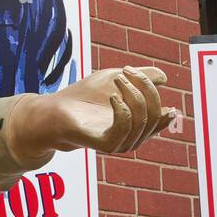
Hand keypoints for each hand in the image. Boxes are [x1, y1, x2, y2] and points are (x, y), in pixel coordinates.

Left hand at [7, 66, 178, 163]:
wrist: (52, 111)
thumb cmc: (82, 97)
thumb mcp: (114, 80)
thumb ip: (140, 77)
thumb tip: (164, 77)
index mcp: (136, 126)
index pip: (162, 117)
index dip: (160, 94)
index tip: (153, 77)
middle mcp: (131, 138)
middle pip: (155, 115)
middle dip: (145, 88)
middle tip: (126, 71)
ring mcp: (119, 144)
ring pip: (142, 120)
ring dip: (133, 94)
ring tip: (118, 79)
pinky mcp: (105, 146)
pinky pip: (124, 130)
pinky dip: (123, 110)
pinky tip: (112, 97)